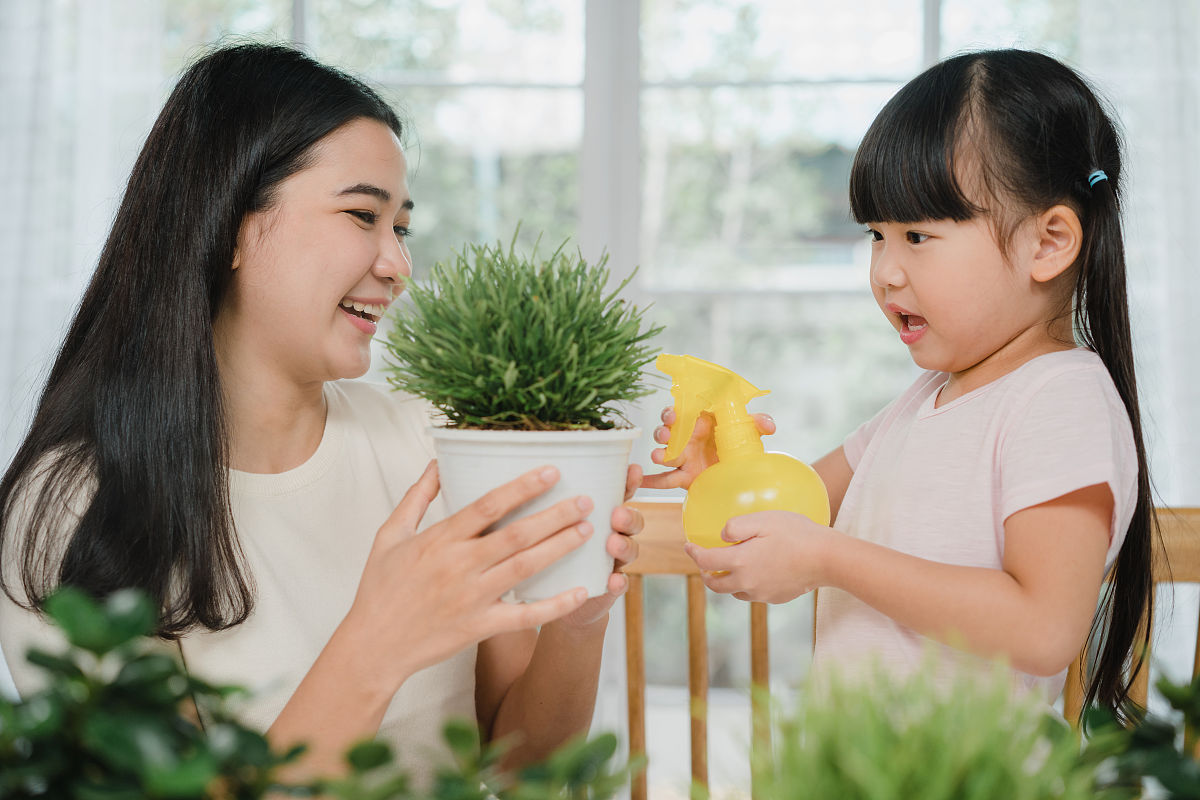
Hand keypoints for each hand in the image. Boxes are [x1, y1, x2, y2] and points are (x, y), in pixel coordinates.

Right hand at [345, 461, 594, 686]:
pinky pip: (524, 616)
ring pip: (525, 567)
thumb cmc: (380, 589)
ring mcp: (471, 598)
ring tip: (588, 530)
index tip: (552, 471)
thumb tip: (437, 463)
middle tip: (587, 500)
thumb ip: (416, 498)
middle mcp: (459, 566)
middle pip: (517, 534)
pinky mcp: (479, 627)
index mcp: (439, 540)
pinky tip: (580, 591)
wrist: (373, 646)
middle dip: (555, 515)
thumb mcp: (389, 535)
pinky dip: (554, 605)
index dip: (523, 487)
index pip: (489, 505)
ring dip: (560, 547)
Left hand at [555, 463, 644, 628]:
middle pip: (630, 521)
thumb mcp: (540, 522)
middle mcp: (608, 534)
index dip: (629, 482)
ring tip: (613, 544)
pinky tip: (613, 580)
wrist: (543, 598)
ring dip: (625, 545)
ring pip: (629, 550)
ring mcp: (609, 562)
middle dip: (629, 515)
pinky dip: (618, 582)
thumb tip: (532, 470)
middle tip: (617, 515)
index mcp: (595, 513)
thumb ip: (542, 501)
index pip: (617, 493)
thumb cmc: (539, 549)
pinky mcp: (604, 588)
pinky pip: (617, 585)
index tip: (632, 469)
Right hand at [641, 406, 775, 489]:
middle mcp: (686, 438)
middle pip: (665, 432)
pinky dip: (649, 481)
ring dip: (657, 454)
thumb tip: (769, 426)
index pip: (679, 413)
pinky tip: (640, 483)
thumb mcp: (748, 431)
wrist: (738, 470)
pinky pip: (663, 479)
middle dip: (662, 432)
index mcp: (697, 422)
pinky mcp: (683, 476)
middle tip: (667, 435)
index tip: (674, 416)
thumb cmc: (738, 443)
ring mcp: (682, 458)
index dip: (672, 413)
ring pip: (663, 454)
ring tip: (659, 456)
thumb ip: (757, 424)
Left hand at [684, 510, 836, 603]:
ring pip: (734, 591)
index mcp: (740, 562)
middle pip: (716, 585)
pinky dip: (746, 584)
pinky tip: (755, 572)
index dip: (693, 553)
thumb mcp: (764, 519)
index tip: (688, 545)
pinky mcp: (775, 598)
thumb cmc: (796, 533)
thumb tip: (721, 536)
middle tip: (704, 562)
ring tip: (729, 567)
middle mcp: (747, 582)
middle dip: (706, 573)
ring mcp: (761, 594)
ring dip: (726, 581)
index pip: (706, 562)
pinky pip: (753, 593)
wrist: (827, 559)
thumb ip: (737, 526)